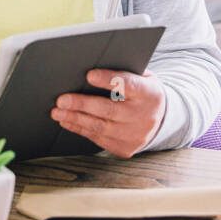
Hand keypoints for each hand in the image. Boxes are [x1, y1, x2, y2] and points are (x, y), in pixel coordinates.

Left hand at [52, 69, 166, 158]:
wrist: (162, 120)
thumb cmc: (143, 92)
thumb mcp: (142, 78)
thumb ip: (122, 74)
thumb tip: (90, 71)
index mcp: (150, 94)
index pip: (128, 85)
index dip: (108, 80)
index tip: (89, 75)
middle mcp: (144, 116)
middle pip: (109, 110)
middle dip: (82, 104)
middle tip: (62, 99)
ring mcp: (135, 135)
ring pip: (100, 127)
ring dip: (75, 119)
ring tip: (58, 112)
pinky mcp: (125, 148)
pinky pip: (98, 139)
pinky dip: (80, 129)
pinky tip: (68, 122)